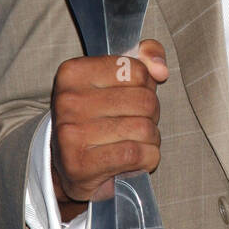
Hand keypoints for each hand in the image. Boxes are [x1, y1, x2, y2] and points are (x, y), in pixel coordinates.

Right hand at [49, 39, 167, 219]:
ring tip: (134, 143)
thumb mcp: (116, 82)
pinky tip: (134, 161)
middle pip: (144, 101)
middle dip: (151, 116)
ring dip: (150, 140)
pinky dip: (147, 159)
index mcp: (73, 73)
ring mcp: (71, 133)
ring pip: (144, 128)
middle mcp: (68, 100)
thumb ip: (143, 60)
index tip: (131, 99)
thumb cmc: (98, 120)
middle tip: (135, 125)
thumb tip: (160, 69)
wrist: (70, 168)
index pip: (136, 70)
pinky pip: (136, 154)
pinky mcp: (81, 164)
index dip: (146, 87)